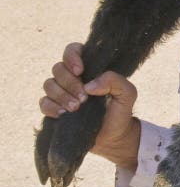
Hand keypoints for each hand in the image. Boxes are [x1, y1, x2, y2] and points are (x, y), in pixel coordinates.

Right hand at [40, 43, 139, 169]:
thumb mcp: (127, 93)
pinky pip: (43, 102)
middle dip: (70, 83)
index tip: (80, 71)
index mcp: (90, 68)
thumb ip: (114, 80)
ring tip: (77, 108)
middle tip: (84, 99)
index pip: (73, 50)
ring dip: (61, 96)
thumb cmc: (121, 110)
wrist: (114, 136)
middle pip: (58, 68)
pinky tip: (63, 114)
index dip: (72, 56)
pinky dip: (51, 107)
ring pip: (48, 84)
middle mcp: (73, 77)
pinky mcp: (54, 108)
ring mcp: (62, 92)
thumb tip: (89, 85)